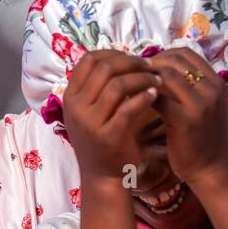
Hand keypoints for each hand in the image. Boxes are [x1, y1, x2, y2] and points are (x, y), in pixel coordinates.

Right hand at [61, 50, 160, 181]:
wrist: (103, 175)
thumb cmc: (102, 137)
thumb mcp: (90, 111)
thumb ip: (98, 87)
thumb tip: (121, 57)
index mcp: (70, 97)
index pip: (89, 60)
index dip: (113, 53)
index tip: (132, 59)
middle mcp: (76, 107)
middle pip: (104, 68)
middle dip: (131, 63)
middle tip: (150, 66)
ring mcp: (90, 122)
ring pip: (117, 85)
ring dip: (142, 78)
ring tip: (157, 80)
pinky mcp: (108, 136)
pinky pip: (129, 108)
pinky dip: (145, 97)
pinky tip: (155, 95)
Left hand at [144, 48, 227, 187]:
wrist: (211, 169)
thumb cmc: (202, 137)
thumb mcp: (202, 106)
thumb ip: (188, 87)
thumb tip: (157, 67)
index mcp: (216, 82)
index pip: (186, 53)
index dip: (162, 55)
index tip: (146, 66)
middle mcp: (212, 89)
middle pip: (175, 61)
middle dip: (150, 65)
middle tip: (133, 75)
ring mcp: (200, 104)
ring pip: (166, 76)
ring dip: (145, 79)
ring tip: (131, 87)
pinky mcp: (185, 121)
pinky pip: (158, 98)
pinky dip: (143, 96)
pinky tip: (133, 102)